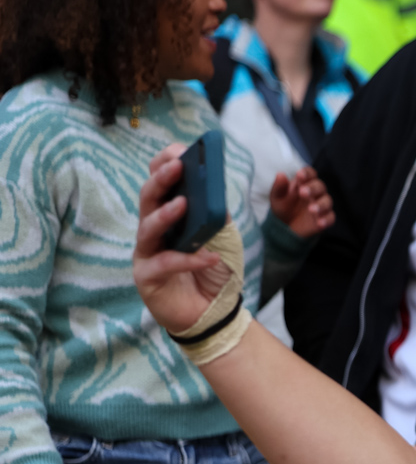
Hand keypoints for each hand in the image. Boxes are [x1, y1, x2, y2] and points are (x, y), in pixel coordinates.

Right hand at [131, 144, 228, 334]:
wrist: (213, 311)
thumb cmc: (213, 271)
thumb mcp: (221, 238)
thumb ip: (215, 215)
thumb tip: (214, 189)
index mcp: (169, 215)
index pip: (160, 185)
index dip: (165, 166)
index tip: (179, 151)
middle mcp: (153, 230)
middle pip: (149, 199)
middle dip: (161, 180)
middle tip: (176, 166)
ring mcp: (146, 252)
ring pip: (148, 227)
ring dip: (166, 214)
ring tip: (183, 204)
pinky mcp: (147, 276)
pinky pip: (165, 263)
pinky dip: (188, 259)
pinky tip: (207, 257)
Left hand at [269, 167, 334, 238]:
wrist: (286, 226)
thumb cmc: (283, 206)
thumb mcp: (277, 197)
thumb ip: (279, 187)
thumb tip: (280, 174)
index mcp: (304, 183)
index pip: (310, 174)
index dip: (307, 173)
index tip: (300, 175)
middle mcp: (316, 192)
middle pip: (320, 186)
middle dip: (313, 188)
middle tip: (302, 192)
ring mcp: (322, 205)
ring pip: (327, 201)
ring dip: (321, 204)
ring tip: (311, 209)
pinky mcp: (325, 218)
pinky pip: (330, 217)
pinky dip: (326, 219)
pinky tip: (319, 223)